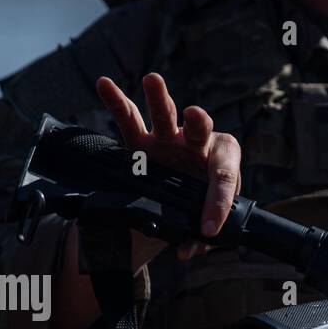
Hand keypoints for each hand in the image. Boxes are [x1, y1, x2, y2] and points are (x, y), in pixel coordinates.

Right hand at [96, 72, 241, 262]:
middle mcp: (196, 144)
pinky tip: (104, 84)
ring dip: (159, 98)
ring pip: (165, 115)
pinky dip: (116, 101)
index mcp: (222, 161)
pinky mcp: (141, 143)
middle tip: (194, 115)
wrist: (185, 198)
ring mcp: (168, 139)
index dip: (216, 203)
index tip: (207, 228)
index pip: (222, 177)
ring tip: (152, 80)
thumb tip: (188, 248)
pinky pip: (128, 119)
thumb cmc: (203, 205)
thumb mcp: (209, 224)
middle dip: (198, 123)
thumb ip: (201, 237)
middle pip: (199, 129)